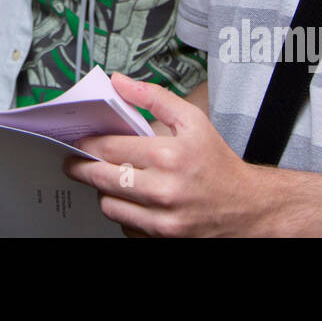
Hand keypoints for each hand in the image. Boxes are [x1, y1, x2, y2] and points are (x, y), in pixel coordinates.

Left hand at [65, 72, 266, 236]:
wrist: (247, 207)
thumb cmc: (217, 162)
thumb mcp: (192, 120)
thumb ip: (153, 96)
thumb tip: (119, 82)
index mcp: (168, 156)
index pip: (109, 148)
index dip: (88, 144)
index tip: (81, 141)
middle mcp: (164, 189)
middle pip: (101, 178)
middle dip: (81, 168)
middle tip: (75, 161)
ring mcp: (162, 219)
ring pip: (109, 204)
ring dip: (102, 190)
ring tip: (108, 178)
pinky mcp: (162, 238)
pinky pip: (125, 224)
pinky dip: (122, 211)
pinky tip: (131, 198)